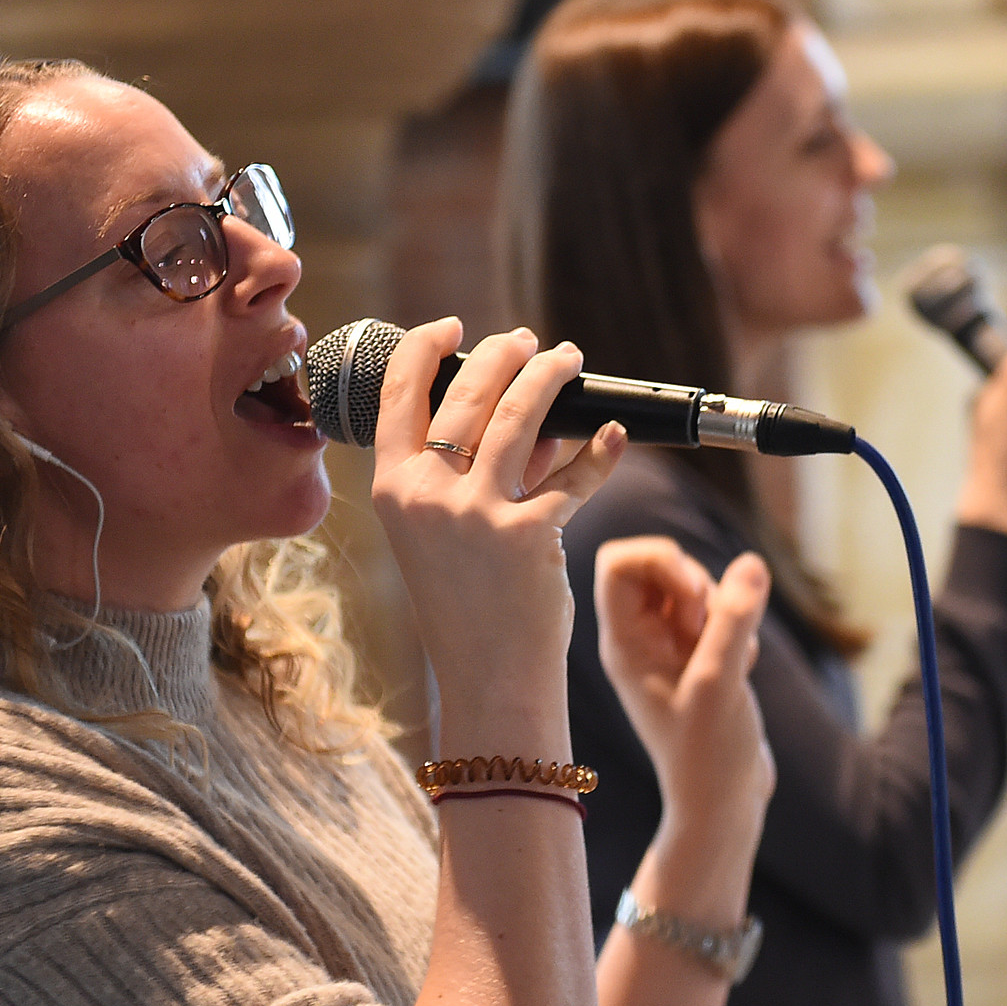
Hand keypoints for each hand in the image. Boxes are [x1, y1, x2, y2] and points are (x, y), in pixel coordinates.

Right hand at [368, 320, 625, 743]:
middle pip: (468, 393)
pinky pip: (575, 476)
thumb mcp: (448, 534)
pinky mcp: (527, 535)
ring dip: (551, 377)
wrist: (490, 679)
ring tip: (569, 361)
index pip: (398, 395)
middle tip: (532, 343)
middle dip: (506, 354)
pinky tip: (614, 436)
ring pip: (520, 416)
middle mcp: (426, 496)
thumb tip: (540, 417)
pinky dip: (602, 452)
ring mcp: (474, 515)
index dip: (426, 349)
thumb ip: (478, 474)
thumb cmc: (471, 605)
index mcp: (392, 490)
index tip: (453, 326)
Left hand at [596, 539, 774, 829]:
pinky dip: (739, 629)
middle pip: (659, 566)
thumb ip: (732, 621)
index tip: (694, 596)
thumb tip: (751, 564)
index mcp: (624, 644)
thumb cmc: (709, 755)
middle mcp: (640, 642)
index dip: (660, 562)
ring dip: (724, 608)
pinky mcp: (702, 659)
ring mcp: (671, 650)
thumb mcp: (720, 683)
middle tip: (711, 629)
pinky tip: (744, 669)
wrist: (725, 805)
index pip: (618, 563)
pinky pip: (720, 614)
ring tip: (733, 656)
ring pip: (694, 588)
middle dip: (699, 584)